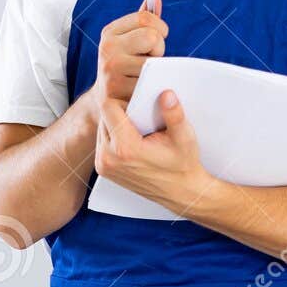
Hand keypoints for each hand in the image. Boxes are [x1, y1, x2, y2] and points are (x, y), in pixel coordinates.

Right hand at [86, 0, 165, 114]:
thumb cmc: (125, 66)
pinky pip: (151, 84)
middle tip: (151, 59)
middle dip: (159, 48)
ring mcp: (112, 71)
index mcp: (110, 32)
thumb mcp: (130, 40)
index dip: (160, 27)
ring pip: (154, 63)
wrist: (105, 101)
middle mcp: (107, 49)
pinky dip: (154, 86)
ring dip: (157, 69)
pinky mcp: (119, 92)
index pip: (145, 18)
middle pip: (152, 37)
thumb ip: (144, 20)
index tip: (159, 36)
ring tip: (146, 75)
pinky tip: (146, 88)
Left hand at [94, 88, 213, 212]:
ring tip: (139, 132)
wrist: (181, 192)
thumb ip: (174, 115)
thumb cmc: (183, 165)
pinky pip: (102, 142)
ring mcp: (103, 166)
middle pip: (103, 117)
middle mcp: (108, 158)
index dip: (124, 102)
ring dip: (116, 125)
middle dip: (121, 114)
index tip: (141, 108)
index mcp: (125, 148)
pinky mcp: (102, 170)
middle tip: (143, 121)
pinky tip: (133, 142)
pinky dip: (114, 138)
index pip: (108, 107)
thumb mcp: (184, 137)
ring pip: (101, 128)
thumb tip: (166, 94)